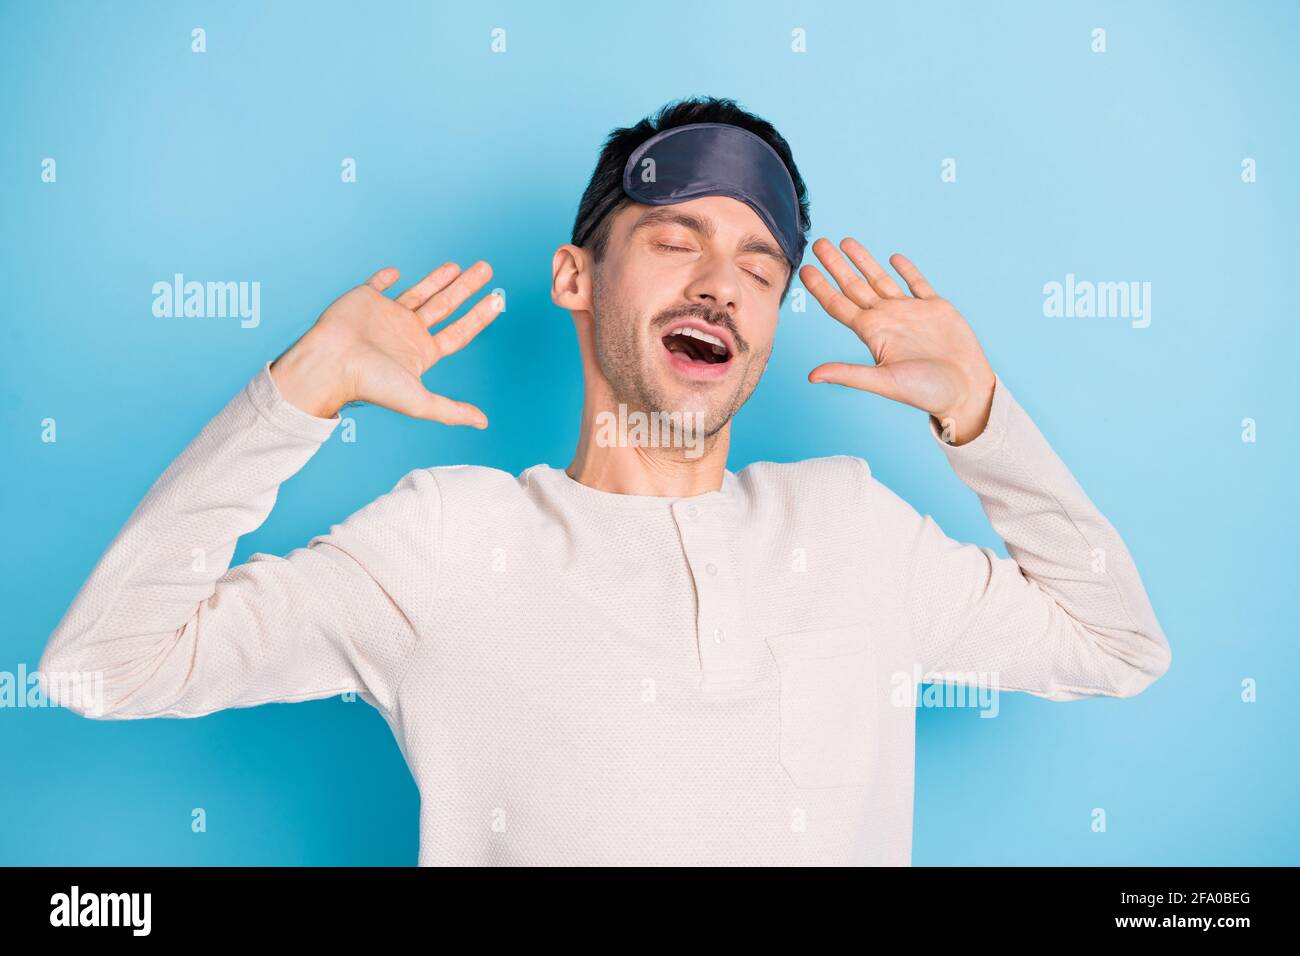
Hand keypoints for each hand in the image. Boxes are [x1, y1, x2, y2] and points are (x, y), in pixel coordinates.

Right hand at [270, 262, 502, 425]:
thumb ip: (452, 410)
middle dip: (467, 288)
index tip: (499, 300)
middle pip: (446, 306)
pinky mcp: (364, 300)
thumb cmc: (372, 384)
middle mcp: (407, 333)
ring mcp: (386, 316)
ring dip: (439, 279)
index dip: (480, 317)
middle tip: (487, 269)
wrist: (331, 363)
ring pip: (420, 292)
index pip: (459, 332)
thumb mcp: (420, 401)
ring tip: (459, 266)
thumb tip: (483, 422)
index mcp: (421, 353)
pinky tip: (396, 270)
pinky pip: (377, 285)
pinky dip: (385, 278)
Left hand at [800, 238, 995, 444]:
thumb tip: (811, 376)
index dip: (820, 288)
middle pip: (854, 286)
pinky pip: (917, 283)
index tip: (805, 269)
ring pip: (881, 279)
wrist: (966, 391)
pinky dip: (906, 269)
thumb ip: (849, 374)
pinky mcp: (936, 307)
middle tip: (819, 244)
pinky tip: (893, 257)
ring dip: (864, 261)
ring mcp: (911, 312)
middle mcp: (888, 319)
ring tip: (846, 241)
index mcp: (873, 333)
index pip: (838, 306)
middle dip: (836, 265)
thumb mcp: (884, 381)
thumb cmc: (926, 392)